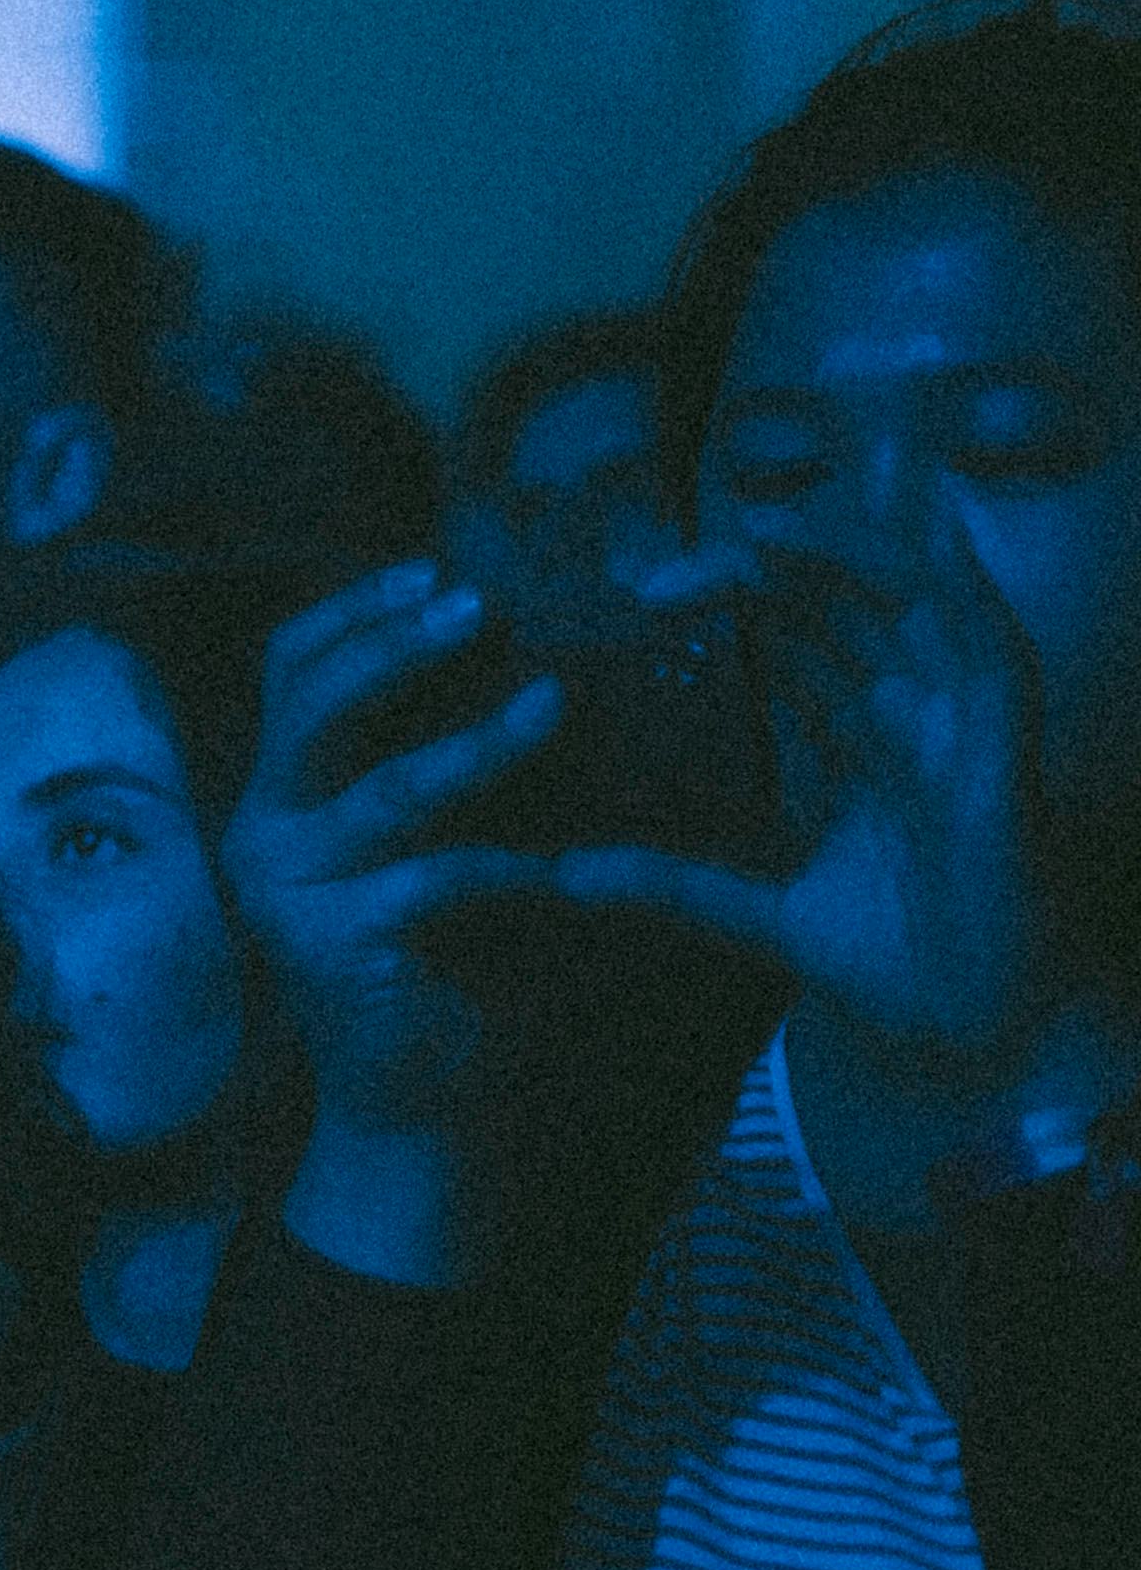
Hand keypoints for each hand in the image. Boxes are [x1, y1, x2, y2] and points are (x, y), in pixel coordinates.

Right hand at [222, 561, 568, 1153]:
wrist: (418, 1102)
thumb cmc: (443, 965)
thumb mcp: (436, 844)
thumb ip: (447, 768)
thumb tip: (536, 659)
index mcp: (279, 794)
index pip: (288, 671)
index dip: (352, 611)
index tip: (430, 566)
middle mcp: (261, 831)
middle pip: (314, 704)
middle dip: (395, 644)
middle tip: (477, 604)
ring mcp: (286, 888)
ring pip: (387, 788)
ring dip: (480, 743)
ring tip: (553, 703)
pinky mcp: (330, 944)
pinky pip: (438, 879)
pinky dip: (514, 867)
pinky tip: (569, 870)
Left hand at [537, 477, 1075, 1098]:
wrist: (979, 1038)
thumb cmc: (896, 965)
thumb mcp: (760, 915)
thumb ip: (674, 884)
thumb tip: (565, 875)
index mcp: (863, 739)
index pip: (793, 640)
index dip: (725, 601)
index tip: (635, 597)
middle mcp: (913, 718)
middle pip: (839, 605)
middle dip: (755, 571)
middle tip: (654, 578)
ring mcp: (961, 730)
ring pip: (915, 603)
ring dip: (839, 557)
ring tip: (755, 531)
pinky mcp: (1004, 757)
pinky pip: (993, 655)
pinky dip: (964, 593)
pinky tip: (928, 541)